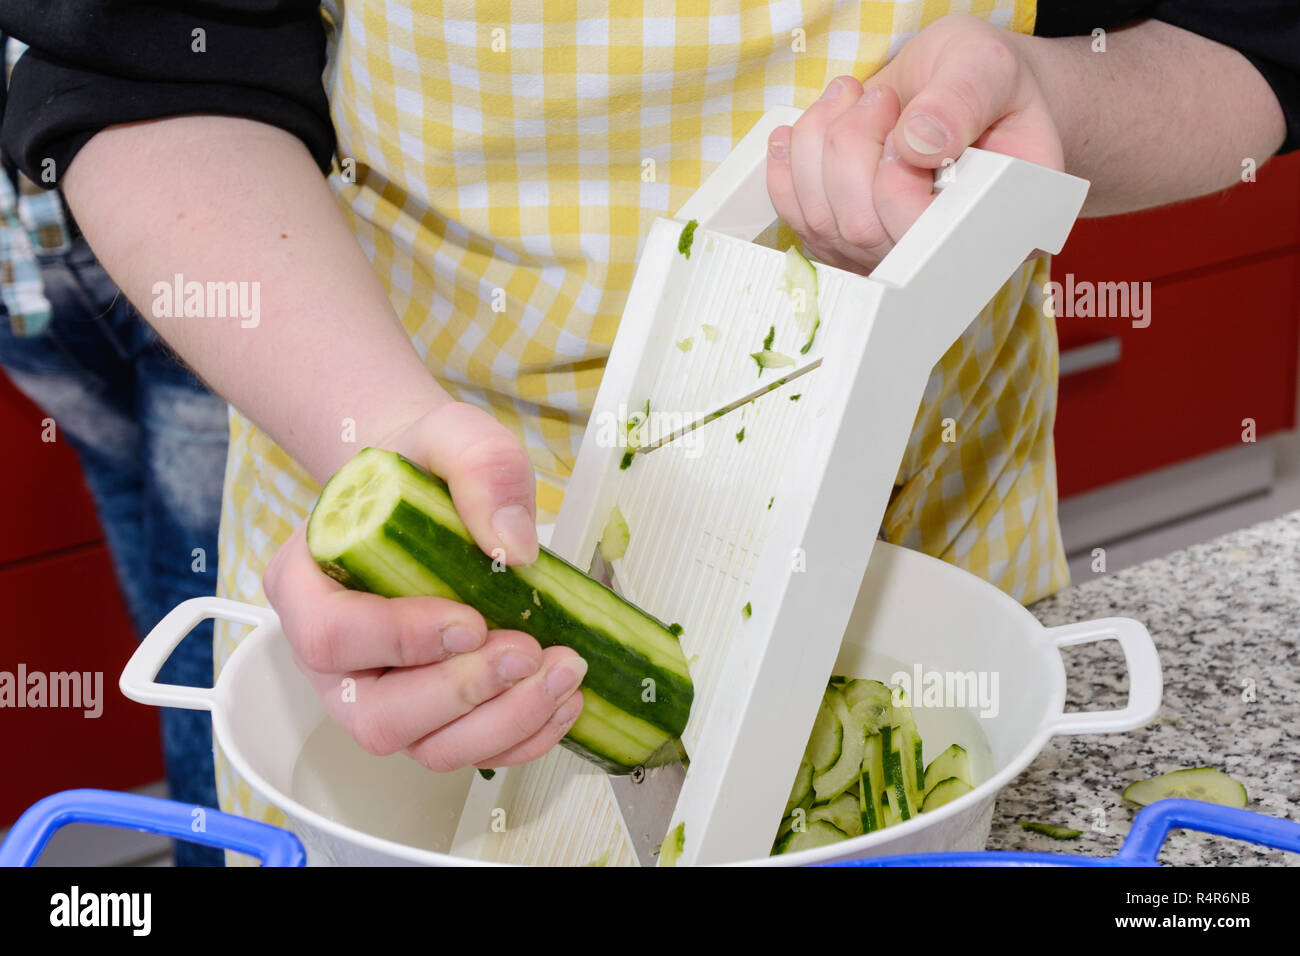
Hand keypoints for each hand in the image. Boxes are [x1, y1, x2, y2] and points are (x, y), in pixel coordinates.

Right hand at [264, 401, 585, 771]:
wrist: (434, 489)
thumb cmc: (423, 468)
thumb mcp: (452, 435)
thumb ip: (480, 466)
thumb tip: (514, 545)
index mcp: (306, 583)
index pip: (331, 636)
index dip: (400, 640)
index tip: (471, 620)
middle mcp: (332, 656)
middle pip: (376, 714)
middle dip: (462, 692)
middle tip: (528, 652)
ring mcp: (379, 692)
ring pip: (424, 747)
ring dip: (502, 723)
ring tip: (560, 673)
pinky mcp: (428, 714)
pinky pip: (465, 751)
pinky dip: (521, 736)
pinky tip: (561, 699)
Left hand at [766, 14, 1062, 274]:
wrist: (950, 84)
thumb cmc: (980, 77)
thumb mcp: (987, 66)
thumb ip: (960, 101)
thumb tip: (914, 145)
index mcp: (995, 224)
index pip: (927, 236)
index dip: (897, 178)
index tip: (901, 116)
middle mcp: (939, 256)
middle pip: (865, 230)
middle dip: (850, 146)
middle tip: (877, 96)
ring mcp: (887, 256)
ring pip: (825, 223)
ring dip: (817, 147)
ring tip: (847, 97)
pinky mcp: (846, 243)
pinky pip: (800, 221)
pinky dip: (787, 169)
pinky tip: (800, 131)